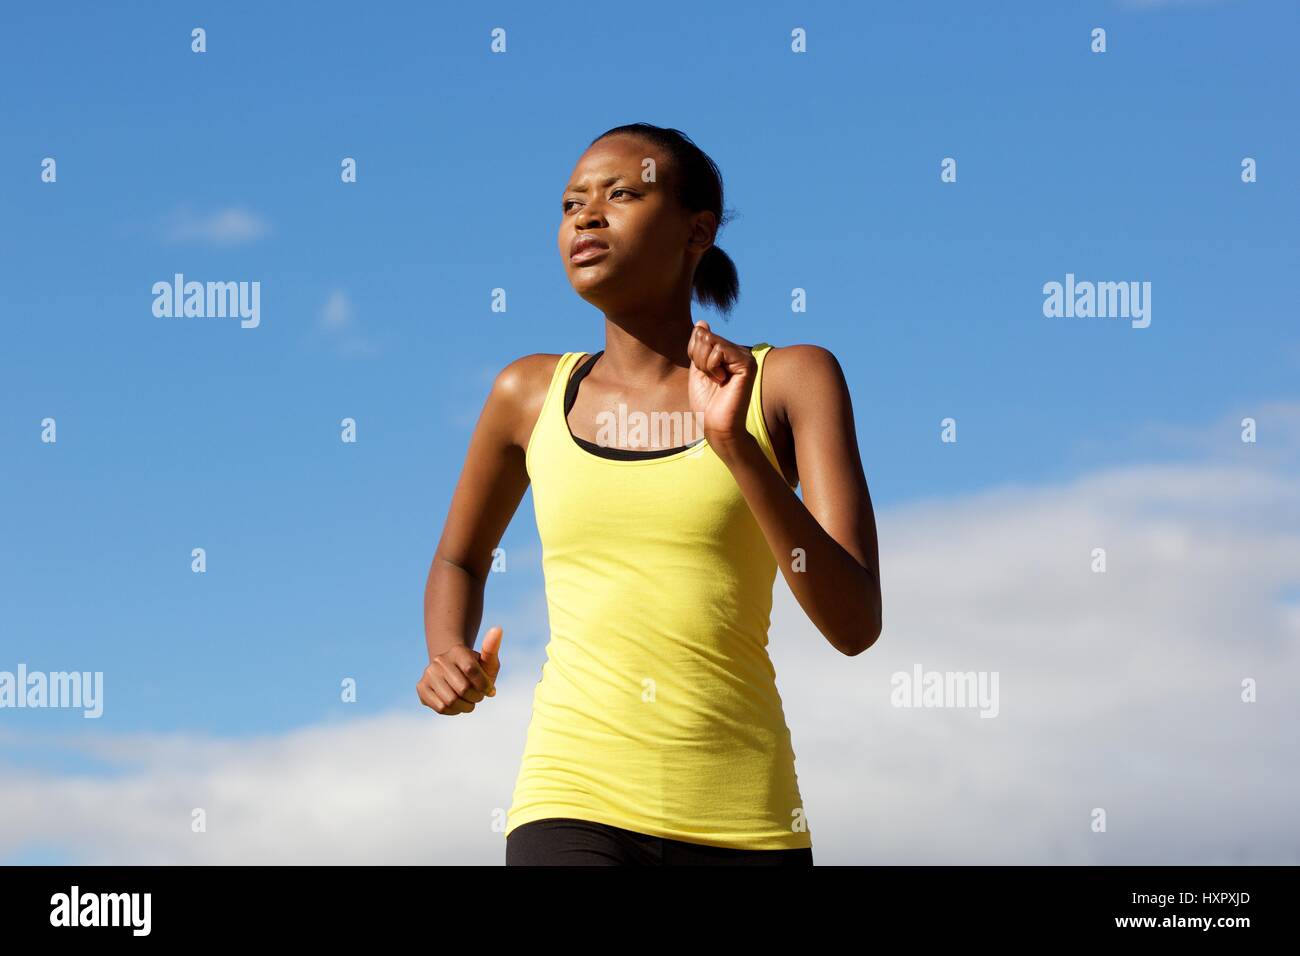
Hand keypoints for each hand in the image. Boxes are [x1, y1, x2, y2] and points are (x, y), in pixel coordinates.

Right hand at [416, 625, 501, 714]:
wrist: (455, 675)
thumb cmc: (476, 671)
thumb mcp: (488, 662)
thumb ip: (492, 648)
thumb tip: (498, 629)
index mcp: (458, 650)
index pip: (472, 670)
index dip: (484, 685)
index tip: (490, 691)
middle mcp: (440, 660)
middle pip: (463, 688)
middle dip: (476, 697)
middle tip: (478, 696)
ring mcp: (428, 673)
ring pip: (451, 700)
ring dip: (466, 706)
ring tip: (469, 701)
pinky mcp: (421, 687)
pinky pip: (441, 707)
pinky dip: (454, 711)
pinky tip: (457, 704)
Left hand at [688, 321, 756, 453]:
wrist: (716, 425)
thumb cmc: (706, 403)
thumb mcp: (698, 370)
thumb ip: (699, 347)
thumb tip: (702, 323)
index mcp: (728, 353)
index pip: (701, 335)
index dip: (693, 353)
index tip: (704, 374)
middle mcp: (739, 352)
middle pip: (704, 336)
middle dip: (698, 358)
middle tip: (710, 378)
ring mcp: (745, 357)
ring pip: (710, 341)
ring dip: (704, 364)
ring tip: (717, 380)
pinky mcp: (747, 364)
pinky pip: (720, 350)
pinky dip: (712, 366)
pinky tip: (722, 380)